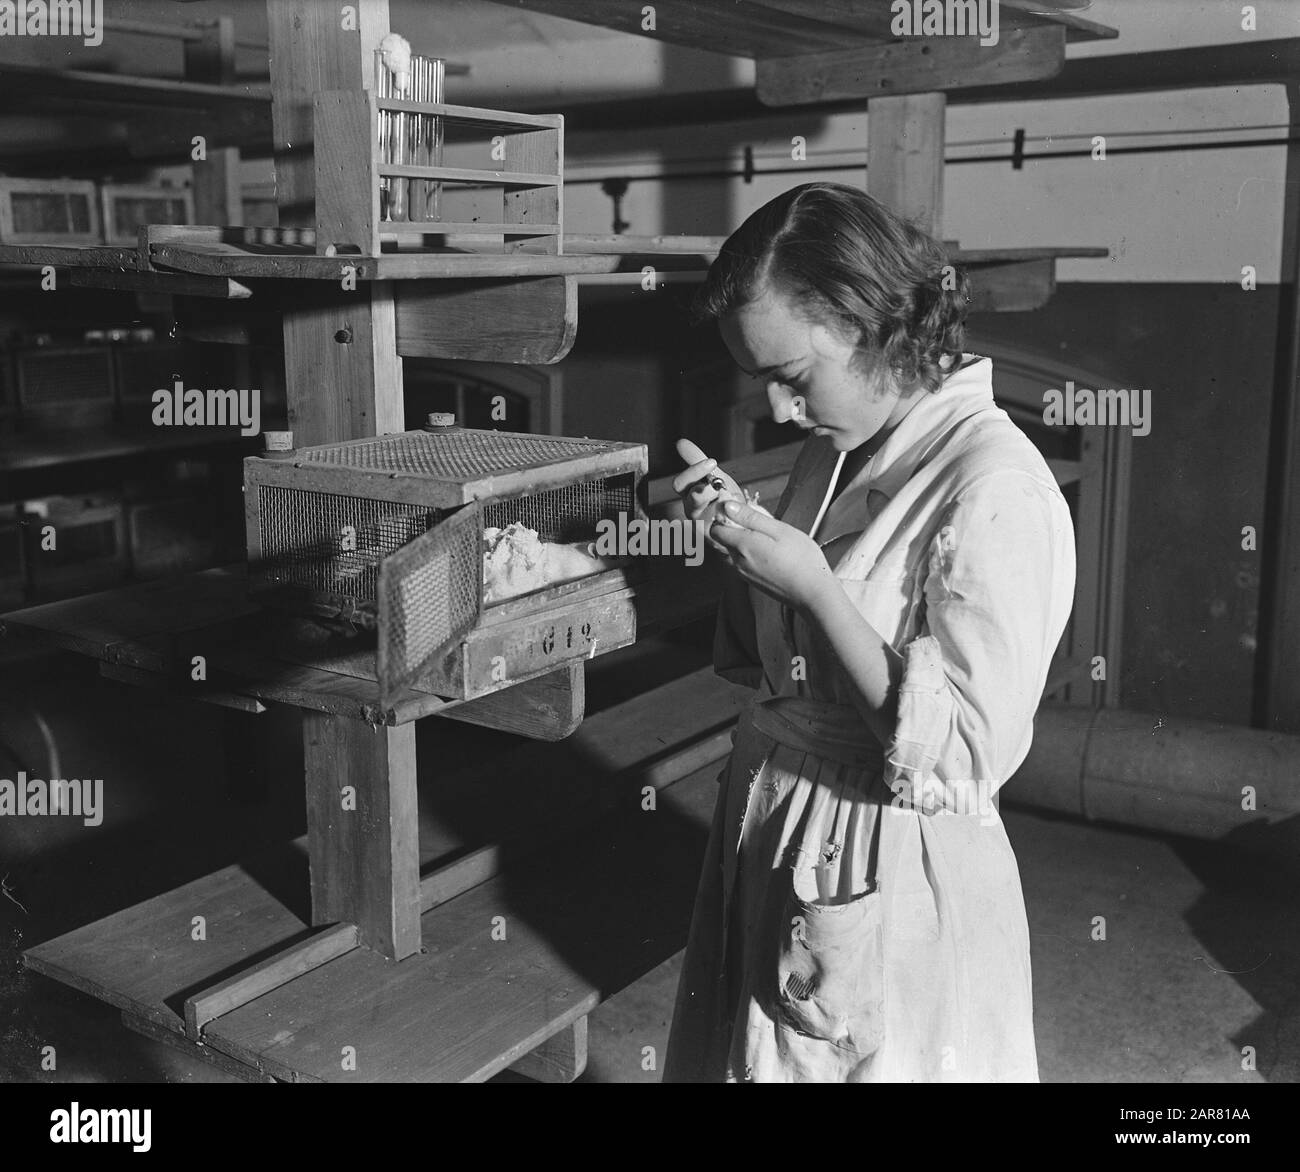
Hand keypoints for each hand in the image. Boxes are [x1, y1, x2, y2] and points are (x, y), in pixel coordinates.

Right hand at [673, 438, 742, 524]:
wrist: (740, 519)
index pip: (681, 483)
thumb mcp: (714, 475)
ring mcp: (702, 525)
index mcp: (688, 493)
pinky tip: (734, 513)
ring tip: (728, 500)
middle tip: (718, 485)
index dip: (694, 471)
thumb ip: (697, 459)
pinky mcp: (714, 538)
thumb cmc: (724, 496)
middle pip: (691, 500)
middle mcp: (692, 510)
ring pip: (704, 517)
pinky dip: (728, 520)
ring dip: (720, 506)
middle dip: (705, 491)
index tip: (712, 462)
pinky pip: (718, 531)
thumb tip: (680, 442)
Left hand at [708, 500, 837, 610]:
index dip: (723, 517)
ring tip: (766, 538)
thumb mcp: (779, 529)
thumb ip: (750, 517)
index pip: (715, 529)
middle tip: (758, 523)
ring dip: (742, 542)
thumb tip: (728, 507)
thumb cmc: (801, 559)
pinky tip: (769, 553)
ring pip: (732, 552)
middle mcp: (737, 562)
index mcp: (742, 546)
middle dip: (734, 529)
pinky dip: (749, 554)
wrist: (812, 593)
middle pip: (722, 541)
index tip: (739, 511)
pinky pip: (741, 563)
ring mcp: (744, 574)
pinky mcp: (752, 581)